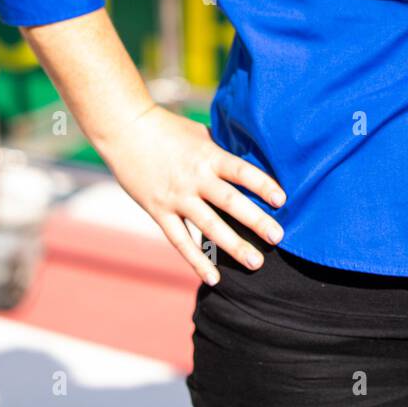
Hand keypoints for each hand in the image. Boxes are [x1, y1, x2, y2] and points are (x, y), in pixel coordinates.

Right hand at [105, 104, 285, 284]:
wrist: (125, 130)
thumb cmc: (169, 129)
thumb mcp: (201, 134)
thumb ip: (223, 152)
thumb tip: (254, 160)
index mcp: (208, 155)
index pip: (241, 171)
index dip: (262, 184)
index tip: (282, 199)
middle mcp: (194, 177)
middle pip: (230, 202)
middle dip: (256, 220)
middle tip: (278, 238)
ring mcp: (176, 196)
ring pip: (209, 226)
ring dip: (233, 246)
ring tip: (256, 263)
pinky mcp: (158, 210)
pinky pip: (180, 240)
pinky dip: (196, 260)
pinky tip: (214, 278)